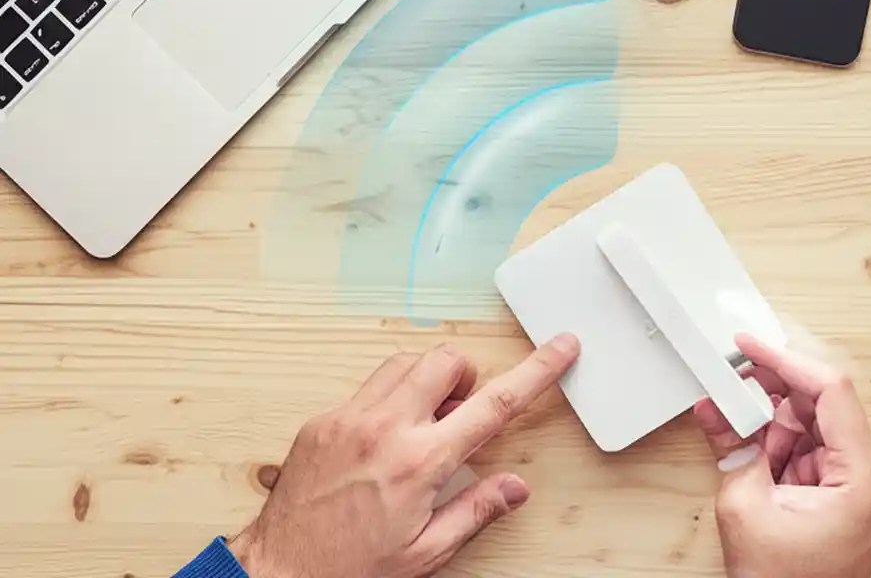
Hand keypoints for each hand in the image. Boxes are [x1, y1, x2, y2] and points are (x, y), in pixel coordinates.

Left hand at [228, 334, 580, 577]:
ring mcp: (349, 419)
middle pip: (445, 361)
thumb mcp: (425, 552)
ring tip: (425, 422)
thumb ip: (475, 510)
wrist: (277, 571)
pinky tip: (385, 437)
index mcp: (420, 464)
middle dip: (466, 375)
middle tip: (462, 410)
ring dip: (426, 380)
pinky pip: (367, 387)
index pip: (494, 405)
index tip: (559, 349)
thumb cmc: (348, 568)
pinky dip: (388, 399)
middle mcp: (385, 430)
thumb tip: (515, 487)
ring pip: (405, 363)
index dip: (536, 372)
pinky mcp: (323, 421)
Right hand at [695, 335, 870, 577]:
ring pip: (810, 424)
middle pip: (819, 404)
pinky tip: (746, 443)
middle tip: (732, 379)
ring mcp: (859, 483)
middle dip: (771, 391)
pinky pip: (809, 448)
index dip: (786, 360)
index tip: (753, 346)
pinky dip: (776, 442)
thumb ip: (733, 443)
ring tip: (731, 422)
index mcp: (862, 477)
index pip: (830, 391)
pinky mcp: (842, 490)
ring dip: (768, 421)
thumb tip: (717, 403)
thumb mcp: (745, 503)